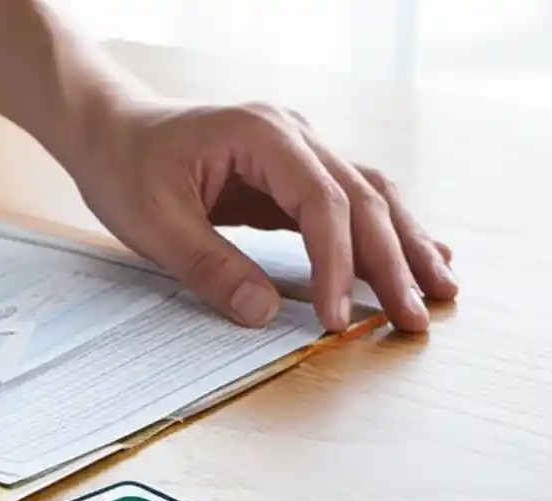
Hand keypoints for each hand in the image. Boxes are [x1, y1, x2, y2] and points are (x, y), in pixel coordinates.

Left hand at [66, 100, 457, 331]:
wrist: (109, 130)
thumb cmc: (124, 166)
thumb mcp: (153, 222)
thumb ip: (208, 266)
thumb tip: (263, 313)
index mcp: (261, 134)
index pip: (321, 202)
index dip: (336, 264)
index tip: (335, 318)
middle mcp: (292, 134)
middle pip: (362, 197)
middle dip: (393, 261)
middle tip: (415, 318)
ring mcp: (297, 150)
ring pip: (369, 196)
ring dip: (406, 244)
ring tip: (441, 290)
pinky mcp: (292, 174)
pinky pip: (348, 204)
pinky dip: (383, 234)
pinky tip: (417, 259)